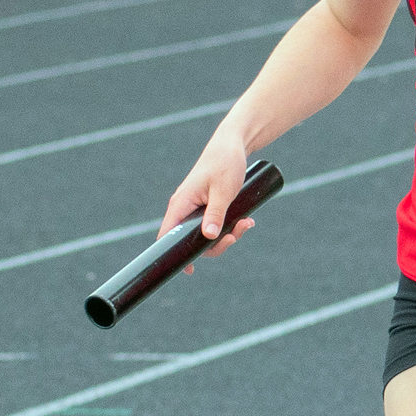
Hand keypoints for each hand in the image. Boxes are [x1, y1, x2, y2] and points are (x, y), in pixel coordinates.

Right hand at [160, 131, 256, 273]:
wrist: (234, 145)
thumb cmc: (225, 163)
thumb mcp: (223, 190)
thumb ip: (216, 213)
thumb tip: (209, 237)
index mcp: (181, 204)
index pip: (167, 236)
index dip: (174, 255)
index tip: (190, 270)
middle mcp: (185, 209)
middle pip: (192, 241)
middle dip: (217, 244)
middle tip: (236, 234)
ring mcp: (196, 208)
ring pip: (208, 235)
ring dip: (229, 234)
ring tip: (247, 223)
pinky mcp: (208, 207)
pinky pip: (216, 224)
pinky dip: (231, 226)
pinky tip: (246, 220)